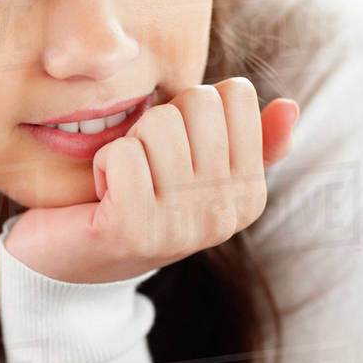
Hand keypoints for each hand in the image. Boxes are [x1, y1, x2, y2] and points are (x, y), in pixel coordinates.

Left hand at [4, 80, 298, 283]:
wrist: (72, 268)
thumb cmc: (137, 204)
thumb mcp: (198, 171)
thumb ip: (249, 139)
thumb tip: (289, 106)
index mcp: (249, 195)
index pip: (236, 94)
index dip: (192, 107)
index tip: (175, 149)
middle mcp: (223, 215)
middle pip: (197, 102)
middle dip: (160, 121)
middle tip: (145, 166)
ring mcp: (179, 227)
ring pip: (158, 123)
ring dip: (129, 143)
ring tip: (124, 182)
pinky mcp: (131, 231)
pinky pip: (122, 153)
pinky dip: (103, 163)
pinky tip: (102, 196)